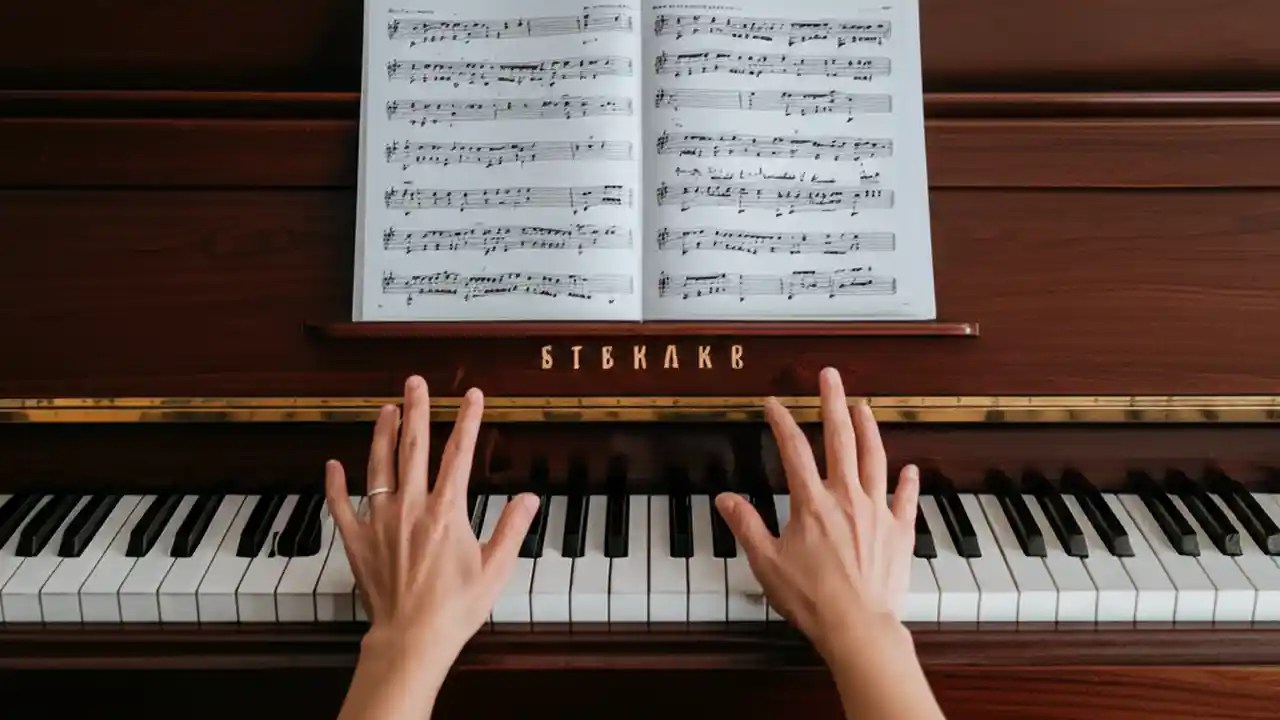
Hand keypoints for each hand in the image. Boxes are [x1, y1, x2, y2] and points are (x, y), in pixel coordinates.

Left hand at [325, 376, 538, 681]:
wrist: (412, 639)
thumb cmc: (454, 609)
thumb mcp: (496, 569)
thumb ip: (512, 528)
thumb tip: (528, 498)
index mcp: (446, 513)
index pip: (460, 455)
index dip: (469, 421)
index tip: (473, 396)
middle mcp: (411, 509)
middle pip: (413, 448)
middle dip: (418, 411)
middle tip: (416, 383)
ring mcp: (381, 522)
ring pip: (378, 467)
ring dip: (382, 434)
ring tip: (386, 409)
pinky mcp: (357, 541)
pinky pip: (341, 506)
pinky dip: (335, 484)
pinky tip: (333, 465)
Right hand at [715, 367, 919, 664]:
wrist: (858, 627)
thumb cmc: (812, 599)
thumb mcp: (766, 563)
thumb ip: (746, 526)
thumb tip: (725, 499)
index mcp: (811, 503)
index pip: (793, 450)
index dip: (782, 422)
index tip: (774, 403)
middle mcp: (846, 498)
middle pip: (841, 439)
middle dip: (833, 403)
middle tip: (830, 377)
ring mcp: (876, 512)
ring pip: (875, 458)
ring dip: (869, 429)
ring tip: (865, 407)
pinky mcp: (899, 531)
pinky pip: (905, 498)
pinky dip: (907, 481)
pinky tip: (908, 468)